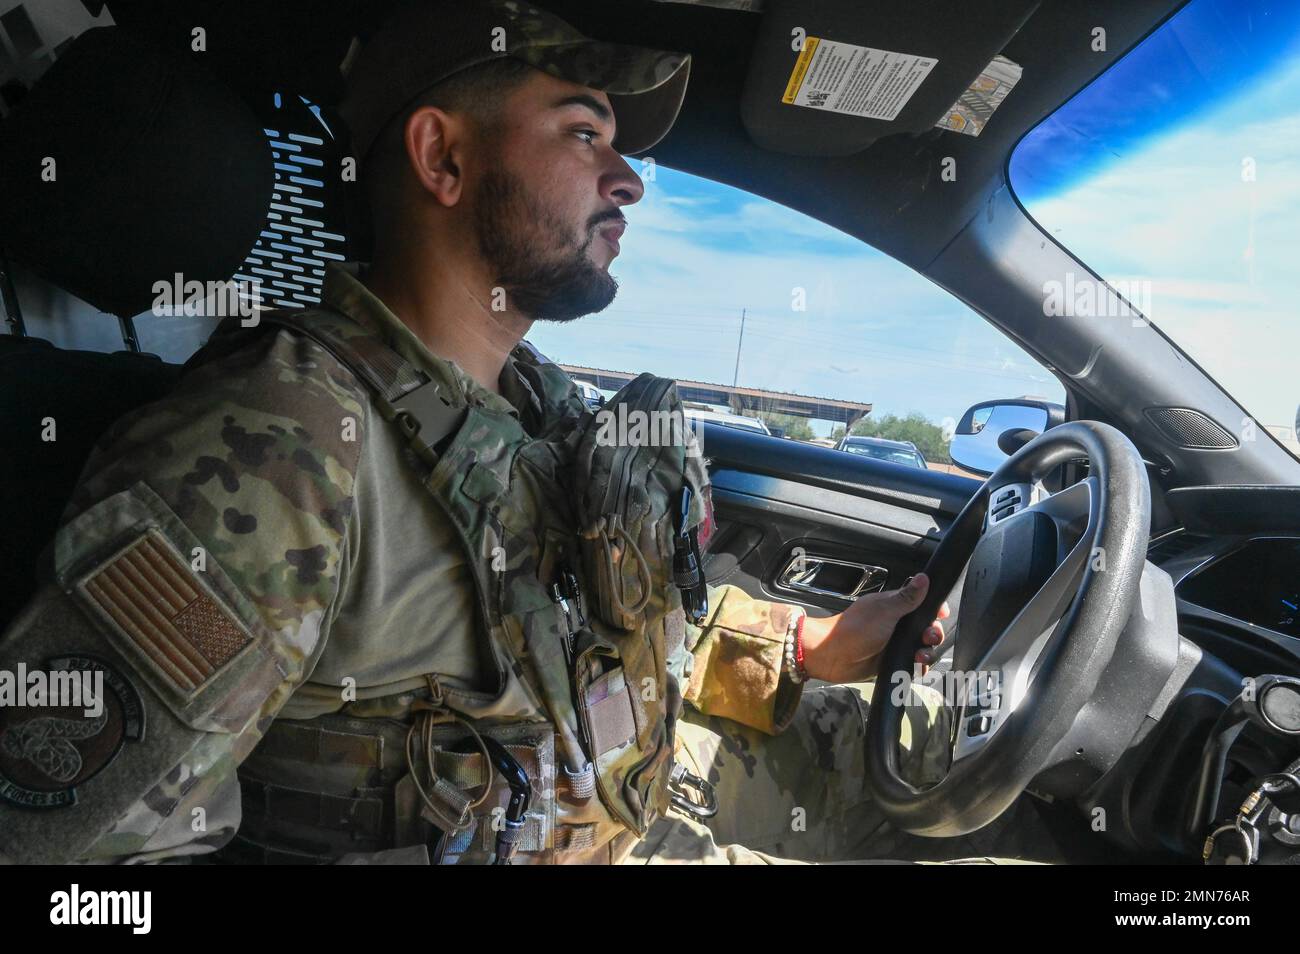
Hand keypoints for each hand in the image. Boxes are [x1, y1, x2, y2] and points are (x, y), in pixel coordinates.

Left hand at [799, 573, 947, 683]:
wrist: (833, 657)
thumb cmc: (855, 629)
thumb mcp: (884, 611)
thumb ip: (906, 597)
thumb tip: (924, 577)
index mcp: (895, 606)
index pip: (922, 603)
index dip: (934, 608)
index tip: (942, 614)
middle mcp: (897, 624)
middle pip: (927, 627)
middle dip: (933, 633)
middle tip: (928, 637)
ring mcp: (895, 643)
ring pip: (922, 646)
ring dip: (928, 651)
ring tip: (921, 656)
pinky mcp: (893, 661)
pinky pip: (913, 664)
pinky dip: (919, 667)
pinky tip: (918, 668)